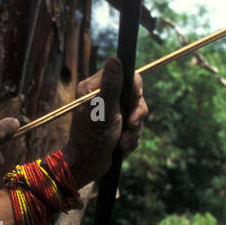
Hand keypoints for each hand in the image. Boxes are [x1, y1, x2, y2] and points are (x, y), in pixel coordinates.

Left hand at [64, 57, 147, 186]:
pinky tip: (121, 148)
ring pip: (137, 113)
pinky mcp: (117, 125)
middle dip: (136, 114)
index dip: (134, 87)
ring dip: (133, 131)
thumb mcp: (105, 110)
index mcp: (94, 88)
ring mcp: (111, 111)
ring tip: (122, 142)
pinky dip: (131, 139)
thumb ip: (111, 86)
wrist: (88, 166)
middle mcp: (103, 97)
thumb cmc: (92, 138)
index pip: (125, 74)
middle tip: (130, 125)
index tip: (135, 98)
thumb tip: (114, 59)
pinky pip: (135, 127)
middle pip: (134, 95)